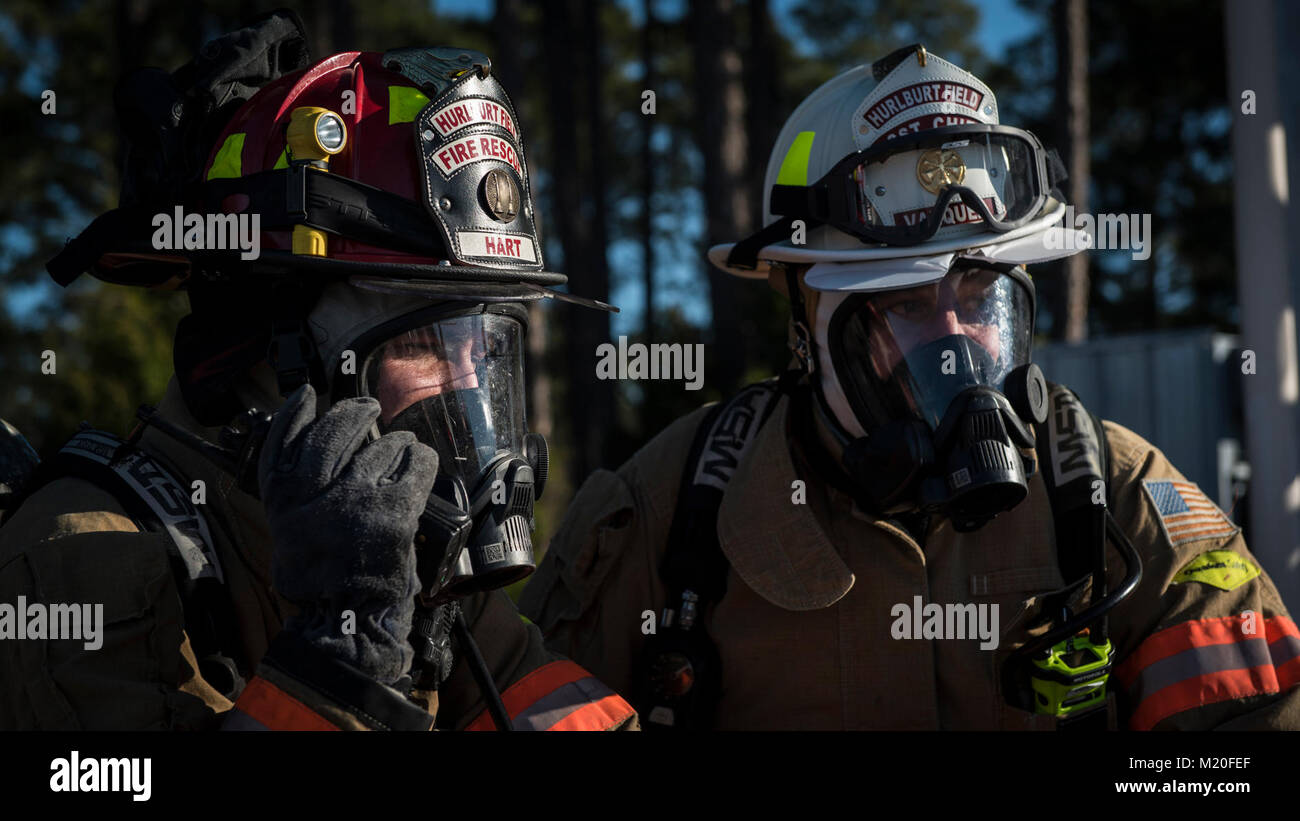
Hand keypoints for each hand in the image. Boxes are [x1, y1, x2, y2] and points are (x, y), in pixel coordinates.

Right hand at [258, 384, 437, 684]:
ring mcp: (356, 500)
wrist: (348, 620)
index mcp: (284, 504)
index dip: (294, 413)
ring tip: (401, 444)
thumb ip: (298, 503)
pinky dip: (420, 459)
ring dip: (395, 442)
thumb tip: (317, 468)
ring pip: (380, 448)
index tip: (305, 393)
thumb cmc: (322, 585)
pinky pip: (413, 467)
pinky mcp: (394, 510)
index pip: (283, 443)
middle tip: (365, 407)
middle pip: (333, 434)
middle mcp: (317, 496)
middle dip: (351, 413)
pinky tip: (422, 458)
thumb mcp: (290, 540)